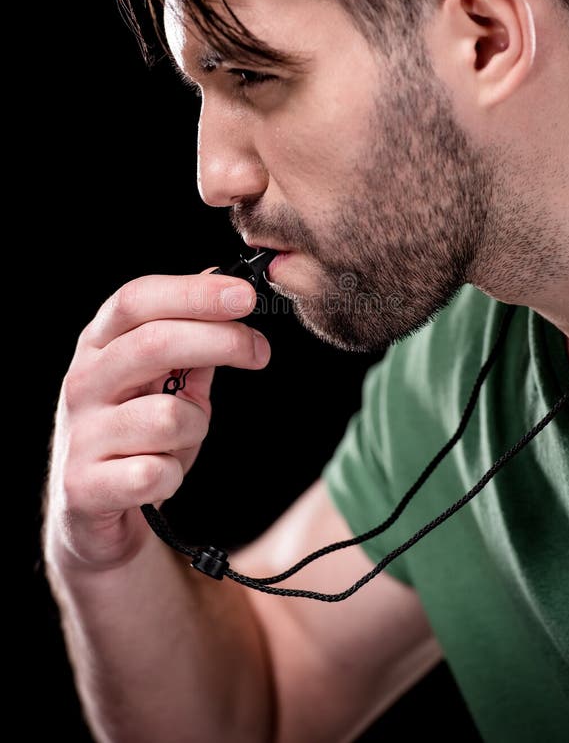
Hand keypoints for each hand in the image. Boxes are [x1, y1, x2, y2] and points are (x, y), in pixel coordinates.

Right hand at [44, 270, 269, 571]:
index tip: (245, 296)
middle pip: (154, 343)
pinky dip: (173, 474)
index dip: (194, 293)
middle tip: (259, 352)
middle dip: (220, 341)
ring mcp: (80, 435)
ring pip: (168, 416)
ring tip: (182, 438)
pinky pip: (155, 472)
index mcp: (98, 345)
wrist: (89, 514)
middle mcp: (82, 382)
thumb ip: (189, 339)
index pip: (137, 299)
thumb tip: (221, 281)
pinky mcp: (83, 487)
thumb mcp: (164, 382)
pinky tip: (161, 476)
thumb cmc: (137, 436)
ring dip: (196, 427)